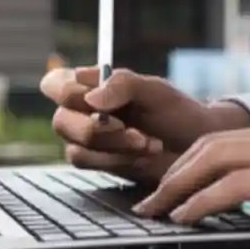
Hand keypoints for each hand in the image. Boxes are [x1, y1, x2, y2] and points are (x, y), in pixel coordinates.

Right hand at [40, 66, 249, 184]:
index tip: (96, 100)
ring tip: (149, 141)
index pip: (54, 84)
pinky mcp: (99, 162)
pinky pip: (90, 164)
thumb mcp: (154, 90)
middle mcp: (81, 111)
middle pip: (61, 121)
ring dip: (114, 146)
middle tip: (129, 129)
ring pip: (76, 148)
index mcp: (90, 84)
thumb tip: (90, 98)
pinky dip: (117, 159)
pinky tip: (145, 152)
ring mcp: (87, 139)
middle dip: (97, 129)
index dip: (67, 92)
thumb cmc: (175, 111)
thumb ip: (123, 85)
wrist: (195, 144)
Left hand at [131, 111, 249, 229]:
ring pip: (215, 159)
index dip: (196, 161)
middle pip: (213, 143)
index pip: (233, 138)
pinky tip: (186, 217)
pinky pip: (233, 185)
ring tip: (156, 211)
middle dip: (174, 171)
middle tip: (150, 199)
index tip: (173, 185)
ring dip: (177, 186)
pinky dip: (200, 201)